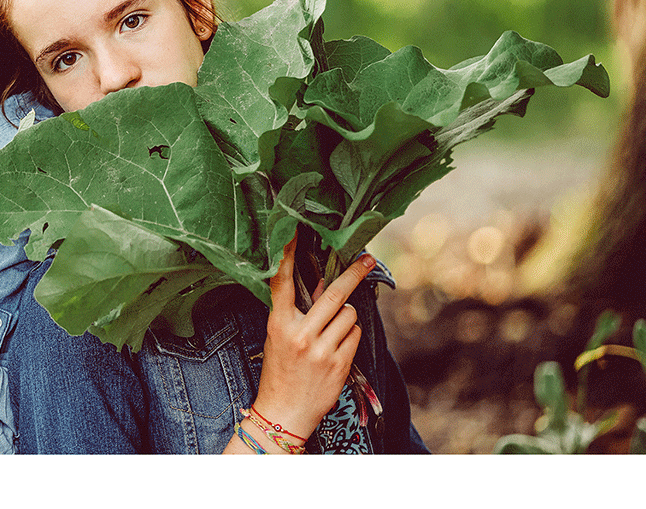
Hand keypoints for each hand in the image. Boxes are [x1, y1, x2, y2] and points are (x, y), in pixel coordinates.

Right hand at [252, 237, 374, 444]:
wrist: (283, 413)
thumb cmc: (280, 370)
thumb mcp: (279, 336)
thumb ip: (298, 311)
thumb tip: (323, 284)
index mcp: (278, 323)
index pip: (282, 282)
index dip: (287, 255)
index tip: (295, 232)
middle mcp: (300, 334)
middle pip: (333, 294)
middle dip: (353, 274)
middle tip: (367, 259)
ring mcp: (321, 350)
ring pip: (349, 315)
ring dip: (346, 317)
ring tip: (332, 330)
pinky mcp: (339, 364)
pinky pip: (355, 335)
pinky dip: (351, 335)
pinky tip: (337, 346)